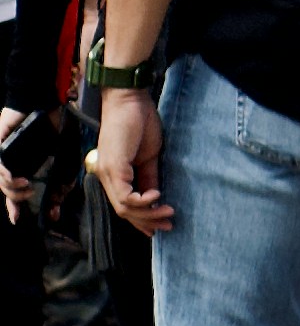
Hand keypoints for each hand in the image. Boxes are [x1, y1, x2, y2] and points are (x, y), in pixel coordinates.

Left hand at [96, 88, 162, 234]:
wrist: (129, 101)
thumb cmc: (140, 123)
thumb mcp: (148, 155)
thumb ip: (149, 176)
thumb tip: (156, 196)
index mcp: (114, 174)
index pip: (124, 204)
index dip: (142, 219)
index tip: (161, 225)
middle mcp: (105, 176)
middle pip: (124, 211)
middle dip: (147, 222)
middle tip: (169, 224)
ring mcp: (108, 172)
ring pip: (124, 207)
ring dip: (148, 214)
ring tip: (168, 212)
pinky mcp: (113, 167)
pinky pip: (125, 195)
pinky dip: (142, 201)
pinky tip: (157, 196)